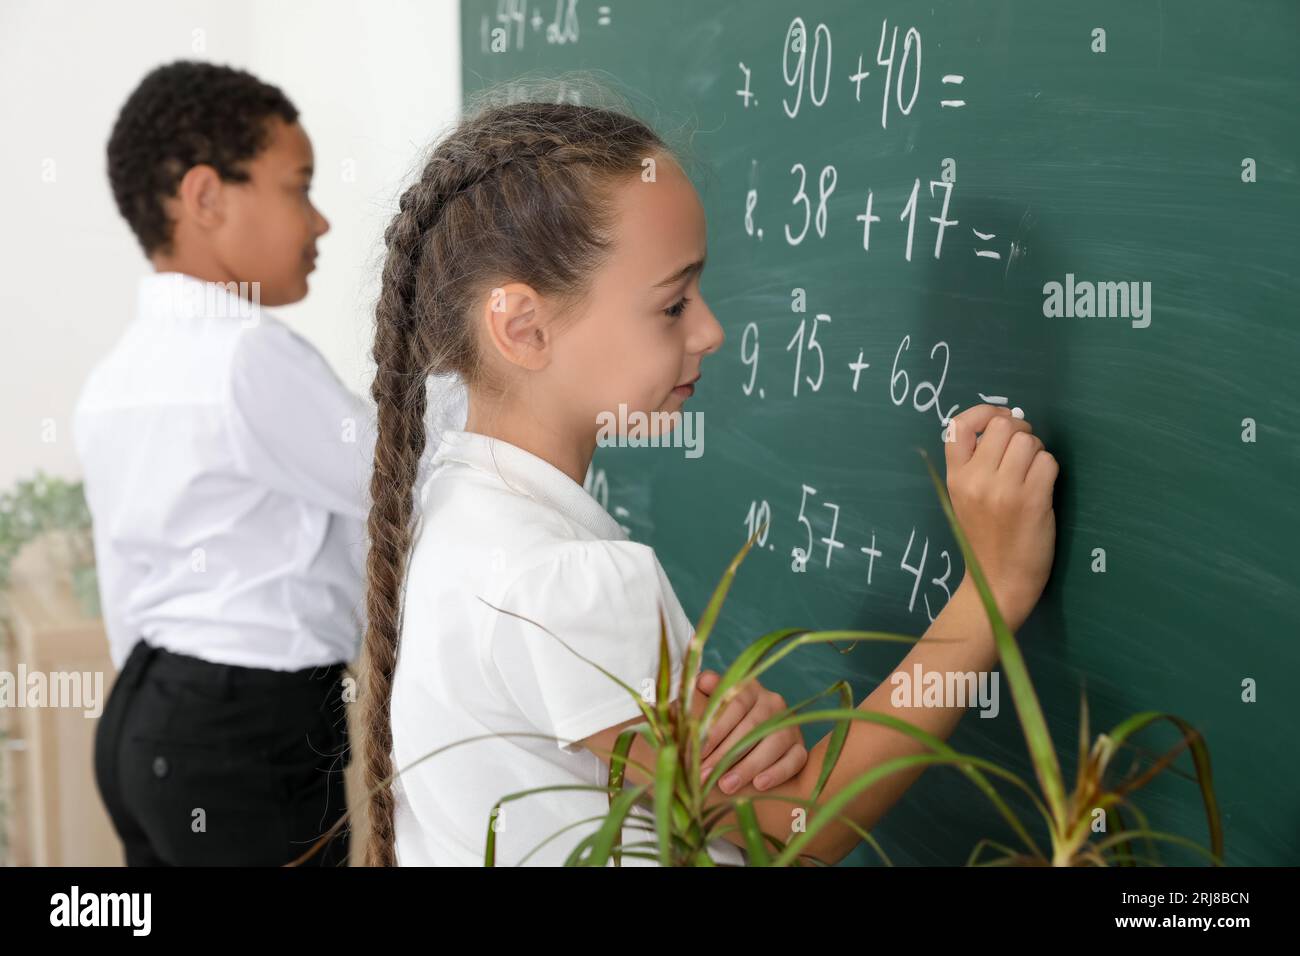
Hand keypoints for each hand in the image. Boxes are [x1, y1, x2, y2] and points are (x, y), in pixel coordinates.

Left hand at [693, 669, 807, 792]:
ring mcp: (789, 725)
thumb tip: (703, 680)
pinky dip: (777, 773)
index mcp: (749, 689)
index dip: (717, 728)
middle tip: (706, 775)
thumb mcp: (708, 704)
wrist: (745, 744)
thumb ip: (703, 692)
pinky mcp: (800, 748)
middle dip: (726, 754)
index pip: (736, 704)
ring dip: (748, 766)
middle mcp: (773, 703)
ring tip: (726, 785)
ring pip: (774, 743)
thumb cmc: (719, 724)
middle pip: (752, 727)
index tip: (699, 750)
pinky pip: (795, 760)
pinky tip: (759, 785)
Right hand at [943, 404, 1058, 631]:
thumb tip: (1005, 422)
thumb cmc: (984, 539)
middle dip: (1020, 431)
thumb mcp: (963, 499)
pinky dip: (1049, 469)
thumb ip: (974, 464)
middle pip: (1003, 426)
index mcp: (955, 478)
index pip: (958, 425)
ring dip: (1037, 451)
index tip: (999, 420)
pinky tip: (1042, 487)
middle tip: (1024, 451)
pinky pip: (1048, 461)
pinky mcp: (1032, 500)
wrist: (997, 582)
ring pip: (1028, 440)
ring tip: (1033, 472)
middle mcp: (976, 480)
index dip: (983, 413)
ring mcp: (1004, 490)